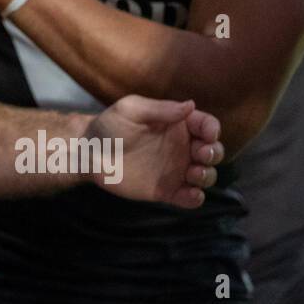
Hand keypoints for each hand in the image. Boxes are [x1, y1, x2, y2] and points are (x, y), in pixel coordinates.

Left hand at [86, 97, 223, 208]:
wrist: (89, 154)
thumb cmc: (109, 126)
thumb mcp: (131, 109)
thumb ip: (160, 109)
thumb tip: (191, 105)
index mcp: (177, 125)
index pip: (206, 125)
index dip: (212, 129)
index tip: (207, 134)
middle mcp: (182, 147)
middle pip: (212, 151)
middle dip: (214, 153)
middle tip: (201, 154)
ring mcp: (176, 170)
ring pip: (205, 175)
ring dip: (207, 175)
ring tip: (193, 173)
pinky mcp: (167, 191)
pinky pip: (189, 198)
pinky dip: (196, 198)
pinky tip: (191, 194)